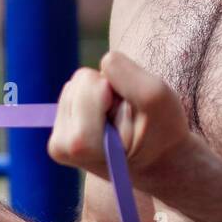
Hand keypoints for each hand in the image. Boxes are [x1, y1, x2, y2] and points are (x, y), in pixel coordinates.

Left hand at [47, 50, 189, 186]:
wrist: (161, 161)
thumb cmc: (162, 132)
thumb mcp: (157, 99)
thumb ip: (129, 76)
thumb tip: (104, 60)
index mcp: (80, 144)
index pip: (90, 82)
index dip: (118, 88)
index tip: (131, 117)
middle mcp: (61, 145)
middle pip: (80, 80)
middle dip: (108, 91)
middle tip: (126, 118)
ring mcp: (59, 140)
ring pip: (78, 83)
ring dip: (104, 95)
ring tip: (121, 121)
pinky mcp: (62, 131)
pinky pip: (77, 90)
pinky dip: (97, 99)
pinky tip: (110, 122)